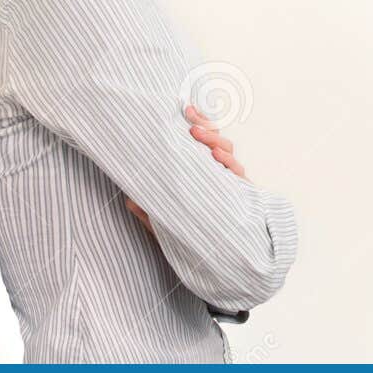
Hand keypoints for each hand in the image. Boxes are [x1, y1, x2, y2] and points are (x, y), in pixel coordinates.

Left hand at [124, 104, 247, 234]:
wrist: (222, 264)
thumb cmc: (193, 239)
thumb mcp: (165, 225)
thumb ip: (149, 213)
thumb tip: (128, 200)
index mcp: (204, 175)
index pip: (202, 143)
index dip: (198, 123)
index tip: (186, 108)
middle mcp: (220, 176)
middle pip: (217, 142)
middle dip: (206, 127)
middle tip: (190, 120)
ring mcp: (232, 185)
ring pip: (228, 154)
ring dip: (214, 141)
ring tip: (197, 134)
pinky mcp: (243, 197)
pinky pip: (239, 176)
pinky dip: (229, 164)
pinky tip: (218, 158)